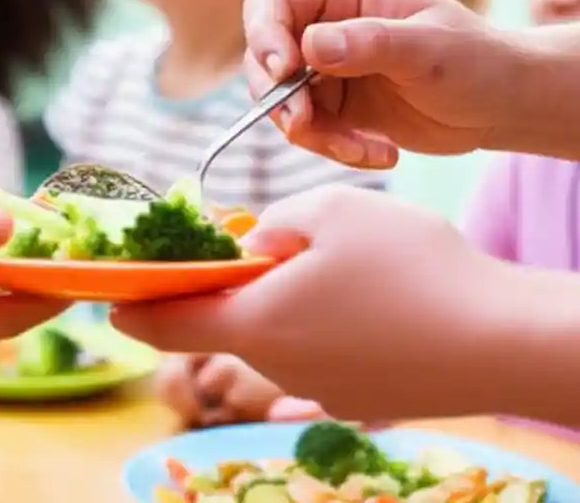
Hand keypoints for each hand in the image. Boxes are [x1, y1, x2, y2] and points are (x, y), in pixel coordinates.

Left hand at [112, 185, 514, 420]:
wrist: (503, 341)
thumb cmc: (410, 267)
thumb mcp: (329, 212)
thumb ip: (270, 225)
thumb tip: (248, 246)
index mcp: (253, 323)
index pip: (162, 324)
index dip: (130, 305)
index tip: (110, 295)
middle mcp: (276, 368)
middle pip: (224, 326)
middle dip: (222, 290)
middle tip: (241, 250)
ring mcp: (320, 392)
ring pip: (277, 338)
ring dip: (279, 304)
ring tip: (326, 267)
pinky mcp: (361, 400)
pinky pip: (321, 356)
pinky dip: (322, 327)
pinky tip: (363, 301)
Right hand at [242, 0, 515, 167]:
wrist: (503, 106)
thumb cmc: (477, 61)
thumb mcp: (428, 48)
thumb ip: (369, 43)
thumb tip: (309, 46)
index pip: (272, 4)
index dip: (264, 36)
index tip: (285, 72)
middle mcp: (325, 26)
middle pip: (263, 58)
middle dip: (280, 98)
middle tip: (304, 126)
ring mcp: (325, 69)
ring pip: (280, 103)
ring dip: (310, 133)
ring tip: (360, 149)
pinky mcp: (333, 108)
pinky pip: (308, 132)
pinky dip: (333, 149)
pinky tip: (380, 154)